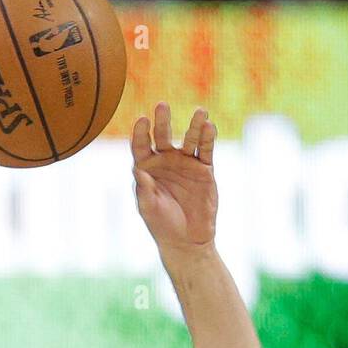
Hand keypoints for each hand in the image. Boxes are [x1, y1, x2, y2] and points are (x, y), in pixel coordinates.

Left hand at [131, 103, 217, 256]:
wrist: (187, 240)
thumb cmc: (162, 225)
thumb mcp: (149, 209)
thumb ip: (143, 190)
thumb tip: (138, 171)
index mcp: (147, 168)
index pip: (141, 145)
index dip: (141, 133)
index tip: (142, 120)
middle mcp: (166, 161)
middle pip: (163, 136)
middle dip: (163, 122)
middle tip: (162, 106)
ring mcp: (186, 163)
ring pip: (189, 139)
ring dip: (194, 125)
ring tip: (200, 112)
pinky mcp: (204, 169)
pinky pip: (206, 151)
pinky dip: (208, 139)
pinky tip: (210, 126)